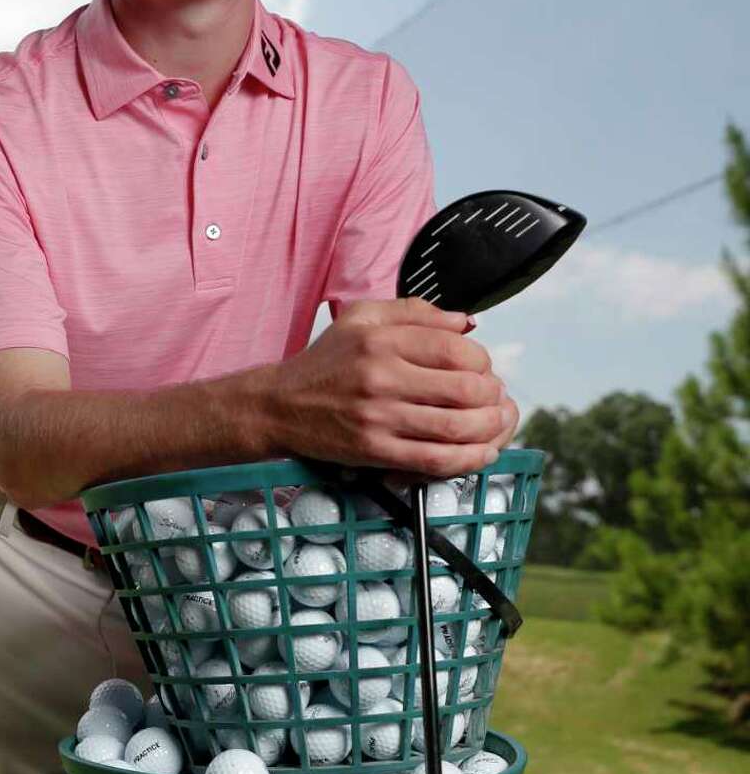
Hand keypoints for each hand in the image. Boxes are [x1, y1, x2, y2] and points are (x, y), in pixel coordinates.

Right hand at [271, 299, 516, 476]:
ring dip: (488, 430)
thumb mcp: (362, 318)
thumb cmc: (325, 362)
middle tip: (494, 399)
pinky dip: (466, 460)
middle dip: (491, 397)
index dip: (482, 362)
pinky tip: (479, 454)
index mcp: (381, 339)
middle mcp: (380, 376)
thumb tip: (465, 322)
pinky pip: (432, 460)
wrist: (279, 406)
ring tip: (495, 424)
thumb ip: (415, 312)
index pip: (456, 349)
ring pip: (455, 428)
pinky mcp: (373, 451)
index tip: (480, 369)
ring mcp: (377, 417)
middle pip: (464, 389)